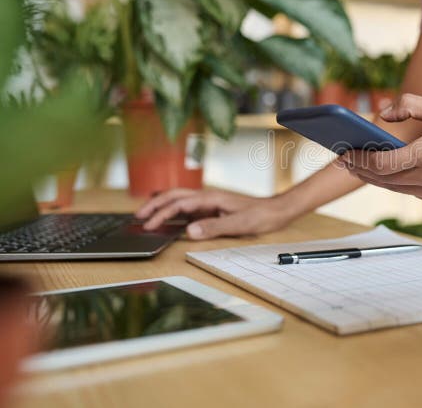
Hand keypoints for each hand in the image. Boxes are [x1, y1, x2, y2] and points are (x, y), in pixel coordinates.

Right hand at [135, 189, 295, 239]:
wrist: (276, 211)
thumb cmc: (261, 216)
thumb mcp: (239, 224)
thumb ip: (214, 228)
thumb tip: (189, 231)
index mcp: (210, 198)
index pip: (178, 204)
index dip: (161, 214)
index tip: (148, 225)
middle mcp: (207, 198)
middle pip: (174, 196)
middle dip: (154, 205)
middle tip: (137, 218)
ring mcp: (210, 203)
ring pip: (179, 201)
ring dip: (162, 207)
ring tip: (146, 218)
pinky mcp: (213, 209)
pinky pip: (188, 210)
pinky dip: (174, 214)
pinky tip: (169, 223)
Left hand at [343, 94, 421, 206]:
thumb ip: (409, 105)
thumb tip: (383, 113)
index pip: (382, 163)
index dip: (359, 160)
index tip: (344, 153)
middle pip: (384, 179)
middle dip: (361, 170)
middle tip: (344, 161)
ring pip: (396, 188)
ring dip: (376, 178)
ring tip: (360, 167)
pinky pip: (412, 192)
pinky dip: (396, 183)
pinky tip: (387, 173)